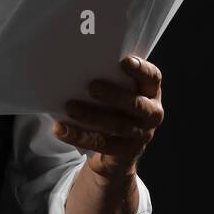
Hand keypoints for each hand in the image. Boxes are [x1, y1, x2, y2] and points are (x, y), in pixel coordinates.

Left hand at [54, 54, 163, 178]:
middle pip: (136, 104)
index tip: (124, 61)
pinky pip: (101, 144)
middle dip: (114, 95)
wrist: (116, 148)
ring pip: (117, 126)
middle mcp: (151, 113)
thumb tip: (75, 64)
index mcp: (150, 92)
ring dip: (92, 116)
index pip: (152, 77)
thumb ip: (107, 78)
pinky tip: (61, 129)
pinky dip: (78, 136)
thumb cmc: (113, 107)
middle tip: (93, 87)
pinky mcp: (125, 152)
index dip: (141, 69)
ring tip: (71, 108)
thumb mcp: (116, 91)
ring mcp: (141, 135)